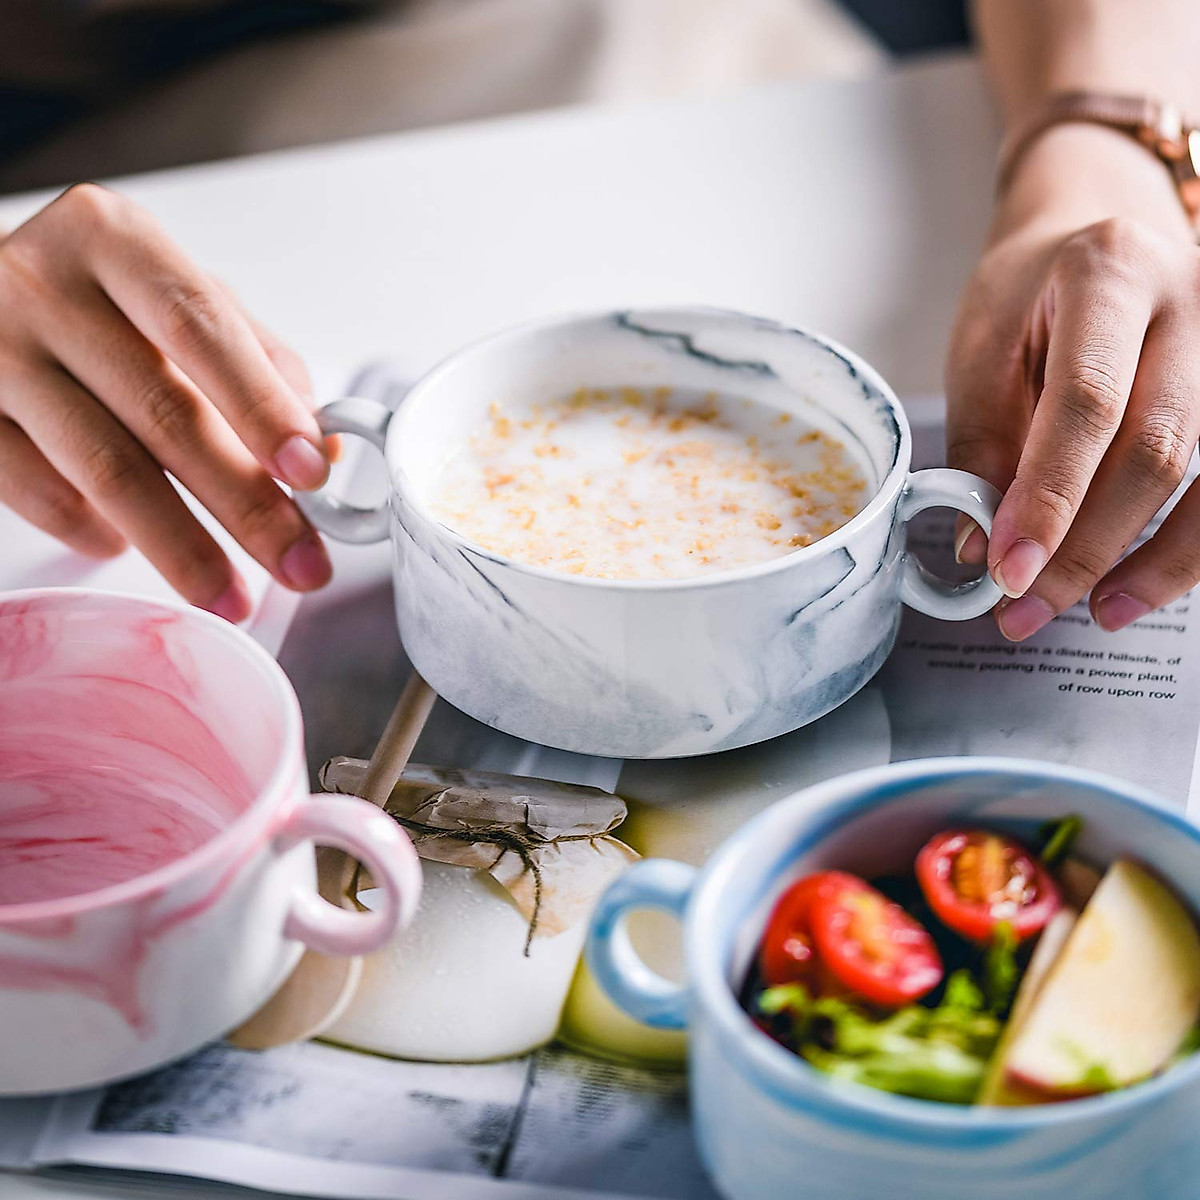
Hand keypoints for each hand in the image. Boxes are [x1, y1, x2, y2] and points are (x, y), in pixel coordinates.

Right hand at [0, 183, 332, 620]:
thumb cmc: (99, 300)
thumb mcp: (180, 298)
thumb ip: (259, 362)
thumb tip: (323, 450)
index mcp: (114, 242)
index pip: (201, 328)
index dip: (261, 407)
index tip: (310, 474)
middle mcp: (43, 287)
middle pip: (164, 412)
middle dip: (246, 504)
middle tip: (300, 564)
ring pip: (104, 469)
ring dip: (181, 547)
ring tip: (232, 596)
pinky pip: (42, 495)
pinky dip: (97, 532)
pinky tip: (127, 545)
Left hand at [946, 128, 1199, 639]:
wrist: (1097, 234)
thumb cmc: (1030, 294)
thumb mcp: (983, 351)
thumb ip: (982, 446)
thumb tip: (980, 550)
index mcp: (1107, 274)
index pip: (1086, 401)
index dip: (1047, 495)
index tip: (1007, 568)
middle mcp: (1190, 301)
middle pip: (1154, 446)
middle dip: (1087, 543)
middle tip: (1025, 606)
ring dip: (1150, 560)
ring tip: (1089, 612)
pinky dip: (1185, 544)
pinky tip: (1136, 587)